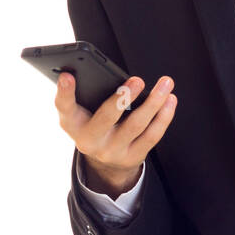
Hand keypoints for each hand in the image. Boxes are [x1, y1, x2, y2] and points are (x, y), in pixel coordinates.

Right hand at [54, 73, 176, 195]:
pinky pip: (152, 136)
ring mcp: (112, 151)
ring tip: (165, 84)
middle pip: (106, 117)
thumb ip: (86, 94)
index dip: (64, 92)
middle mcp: (90, 140)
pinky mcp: (132, 157)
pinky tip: (170, 100)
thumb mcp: (82, 113)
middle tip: (137, 80)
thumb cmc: (94, 125)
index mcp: (72, 123)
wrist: (105, 164)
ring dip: (154, 102)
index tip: (67, 76)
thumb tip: (105, 71)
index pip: (64, 107)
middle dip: (123, 97)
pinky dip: (163, 116)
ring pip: (136, 125)